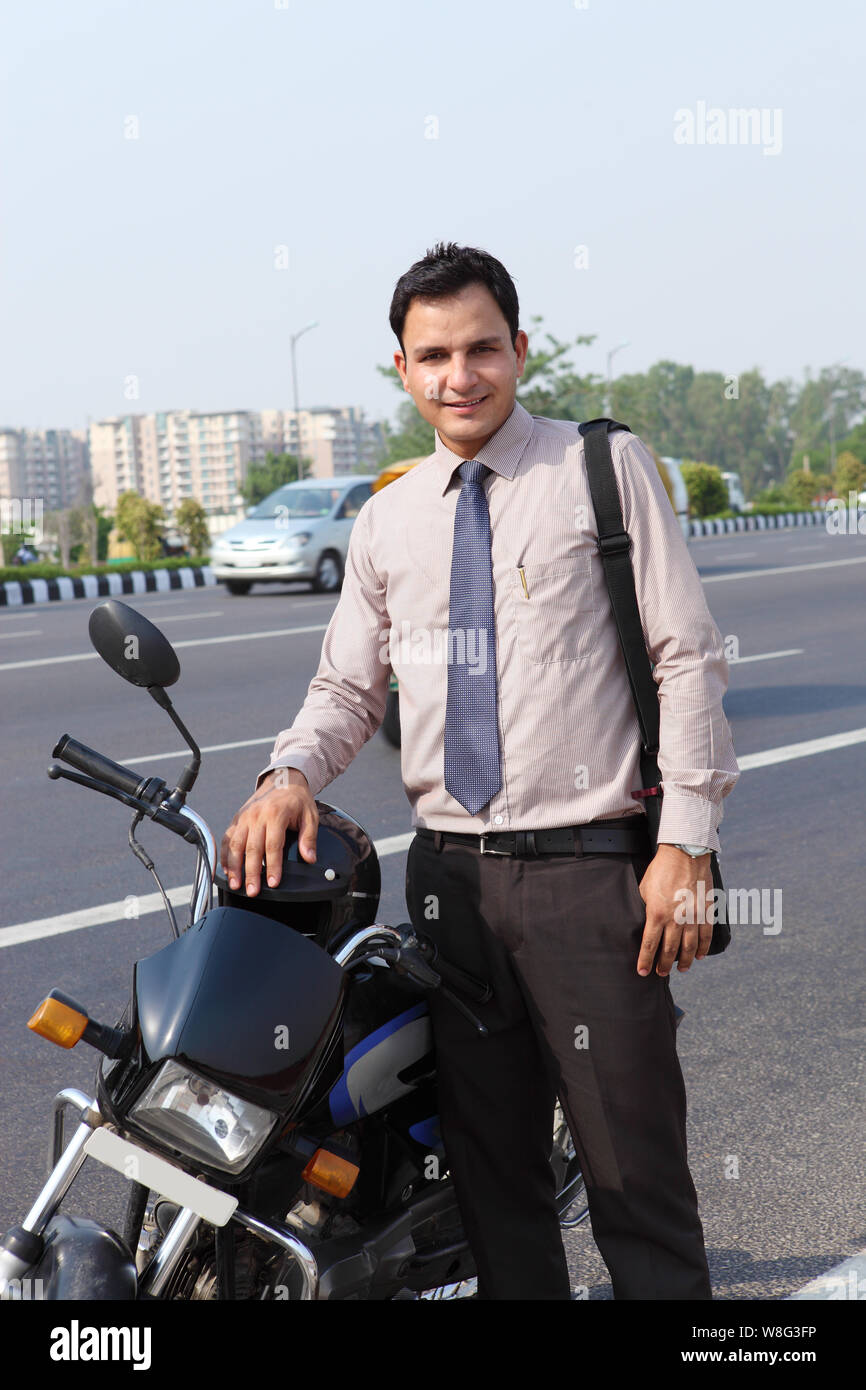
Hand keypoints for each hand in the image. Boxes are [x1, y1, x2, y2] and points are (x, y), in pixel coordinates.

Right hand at [220, 768, 317, 897]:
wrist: (284, 780)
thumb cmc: (297, 800)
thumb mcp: (310, 816)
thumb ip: (309, 837)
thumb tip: (310, 858)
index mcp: (275, 814)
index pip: (273, 845)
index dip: (272, 866)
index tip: (273, 883)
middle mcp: (256, 815)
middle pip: (252, 848)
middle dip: (251, 872)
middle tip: (252, 891)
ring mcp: (244, 817)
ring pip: (235, 845)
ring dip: (234, 867)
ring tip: (236, 885)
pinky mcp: (237, 819)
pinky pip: (227, 838)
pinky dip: (225, 855)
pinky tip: (227, 870)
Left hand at [634, 845, 713, 976]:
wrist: (684, 854)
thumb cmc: (661, 870)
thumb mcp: (644, 890)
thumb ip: (645, 909)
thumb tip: (644, 923)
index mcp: (656, 914)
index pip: (649, 945)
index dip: (645, 961)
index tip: (643, 972)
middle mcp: (675, 919)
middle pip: (670, 950)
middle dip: (664, 965)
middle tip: (661, 973)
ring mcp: (693, 917)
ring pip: (690, 947)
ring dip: (685, 961)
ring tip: (682, 969)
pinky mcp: (706, 912)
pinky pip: (706, 935)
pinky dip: (703, 948)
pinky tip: (700, 956)